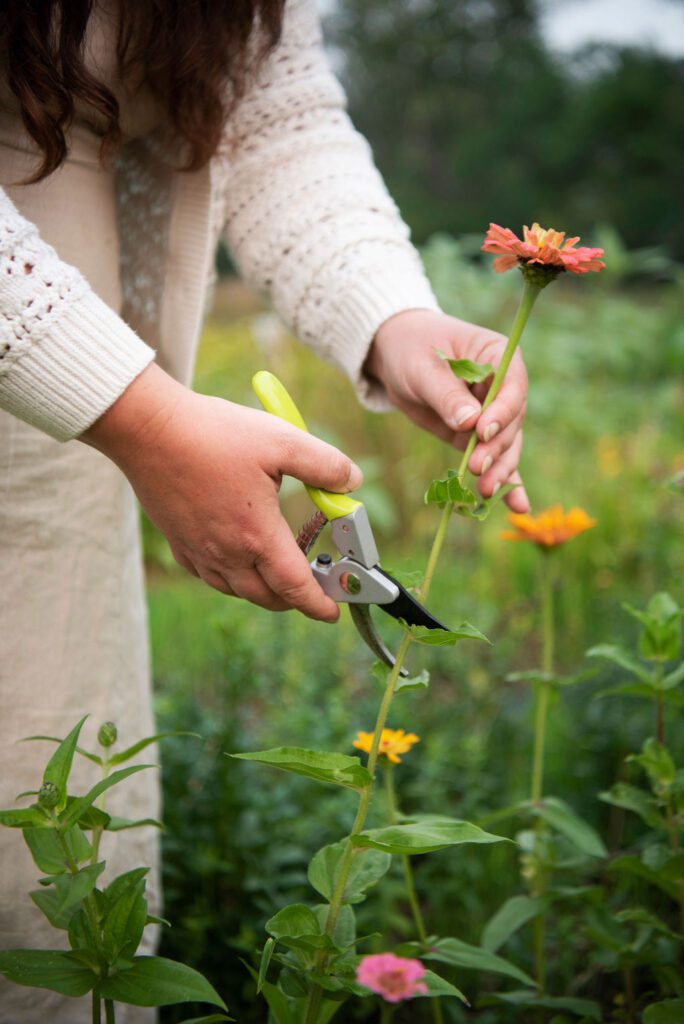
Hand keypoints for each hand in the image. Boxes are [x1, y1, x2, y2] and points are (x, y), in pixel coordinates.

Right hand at [82, 364, 361, 619]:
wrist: (147, 428)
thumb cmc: (214, 433)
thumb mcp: (283, 439)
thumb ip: (325, 465)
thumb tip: (352, 482)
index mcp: (258, 535)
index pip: (296, 586)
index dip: (319, 604)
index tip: (334, 613)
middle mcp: (227, 553)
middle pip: (267, 597)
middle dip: (294, 600)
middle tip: (313, 589)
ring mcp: (198, 550)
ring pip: (236, 590)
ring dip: (263, 591)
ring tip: (278, 576)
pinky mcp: (178, 540)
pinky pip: (208, 575)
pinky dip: (230, 578)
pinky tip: (234, 559)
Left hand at [366, 309, 528, 511]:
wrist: (393, 356)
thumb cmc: (410, 348)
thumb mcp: (423, 367)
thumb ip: (447, 395)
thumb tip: (471, 423)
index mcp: (498, 356)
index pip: (513, 385)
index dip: (503, 410)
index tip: (484, 431)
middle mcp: (503, 387)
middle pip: (512, 422)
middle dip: (496, 448)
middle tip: (476, 468)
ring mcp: (492, 414)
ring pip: (506, 445)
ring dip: (499, 470)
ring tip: (484, 491)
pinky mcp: (476, 437)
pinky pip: (494, 459)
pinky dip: (504, 481)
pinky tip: (517, 506)